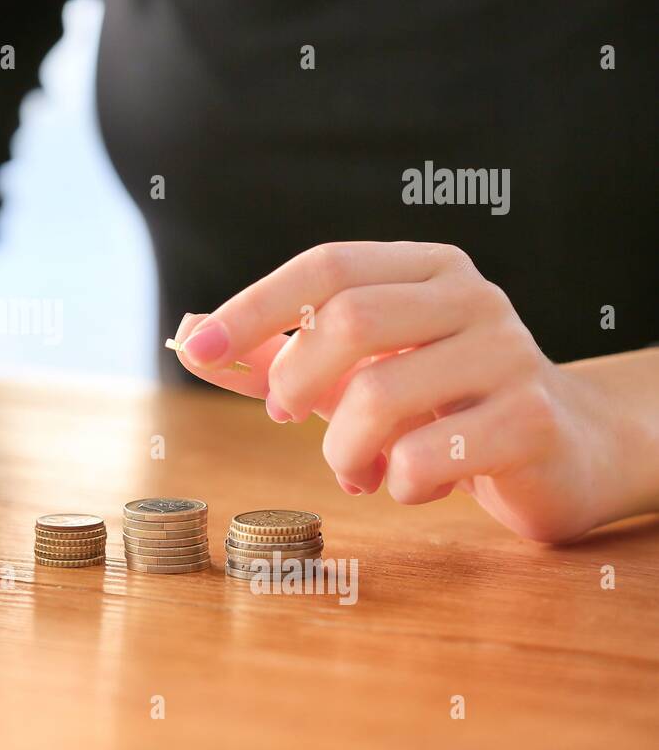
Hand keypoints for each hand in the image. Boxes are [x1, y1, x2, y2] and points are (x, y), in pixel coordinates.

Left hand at [171, 241, 657, 542]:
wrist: (562, 448)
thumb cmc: (438, 402)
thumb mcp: (353, 372)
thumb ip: (275, 356)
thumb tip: (187, 339)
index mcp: (425, 269)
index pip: (327, 265)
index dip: (255, 307)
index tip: (198, 350)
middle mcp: (471, 298)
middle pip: (351, 320)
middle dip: (297, 379)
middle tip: (286, 417)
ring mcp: (509, 355)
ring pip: (382, 395)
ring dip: (344, 449)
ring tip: (353, 469)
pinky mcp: (531, 421)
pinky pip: (428, 456)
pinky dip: (398, 482)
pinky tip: (410, 484)